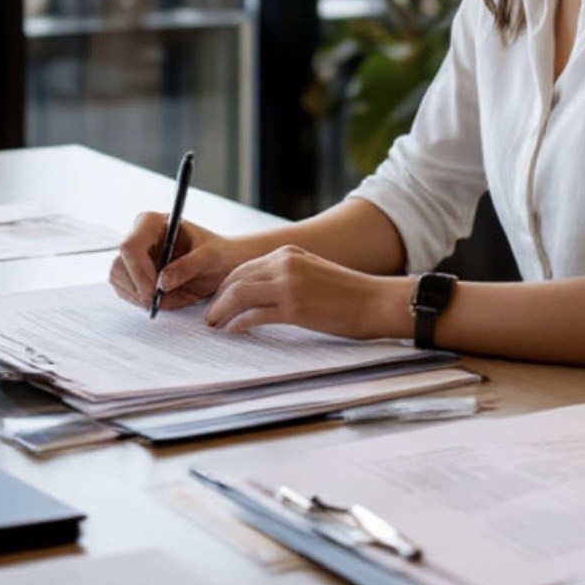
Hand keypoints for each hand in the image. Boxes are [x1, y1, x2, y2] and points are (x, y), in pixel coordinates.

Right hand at [109, 213, 245, 310]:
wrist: (221, 265)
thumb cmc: (218, 255)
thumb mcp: (210, 258)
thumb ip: (188, 266)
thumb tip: (162, 282)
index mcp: (152, 223)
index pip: (130, 247)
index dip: (139, 272)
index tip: (156, 293)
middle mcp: (138, 236)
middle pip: (119, 266)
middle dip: (139, 289)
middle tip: (161, 302)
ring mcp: (133, 256)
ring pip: (118, 280)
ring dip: (141, 297)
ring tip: (171, 297)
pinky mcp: (132, 273)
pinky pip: (125, 291)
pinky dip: (142, 301)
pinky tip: (165, 297)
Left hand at [203, 245, 409, 340]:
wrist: (375, 301)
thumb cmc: (348, 293)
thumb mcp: (313, 272)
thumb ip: (286, 275)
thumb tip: (260, 294)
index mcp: (289, 253)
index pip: (244, 267)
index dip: (226, 286)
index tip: (218, 300)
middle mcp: (285, 264)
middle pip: (236, 279)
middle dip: (218, 298)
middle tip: (209, 316)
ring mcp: (288, 285)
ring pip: (240, 295)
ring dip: (221, 311)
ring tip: (214, 325)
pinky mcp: (294, 308)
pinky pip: (254, 315)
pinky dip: (238, 324)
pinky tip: (233, 331)